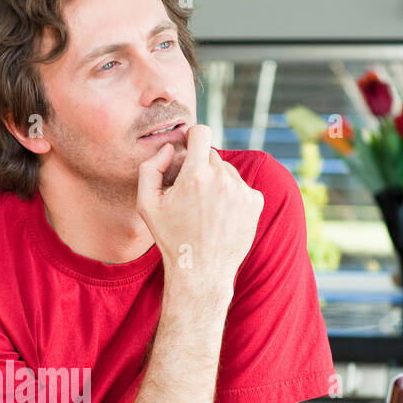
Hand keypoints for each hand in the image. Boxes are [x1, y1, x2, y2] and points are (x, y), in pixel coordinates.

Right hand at [136, 123, 263, 291]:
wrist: (201, 271)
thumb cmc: (171, 238)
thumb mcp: (146, 204)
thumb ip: (150, 168)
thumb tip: (171, 148)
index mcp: (195, 174)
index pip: (201, 132)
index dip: (193, 137)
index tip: (190, 147)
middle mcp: (222, 178)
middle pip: (212, 155)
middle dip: (201, 168)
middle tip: (191, 194)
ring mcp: (241, 190)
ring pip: (228, 171)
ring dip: (217, 182)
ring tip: (206, 211)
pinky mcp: (255, 202)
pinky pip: (242, 187)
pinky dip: (232, 196)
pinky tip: (221, 216)